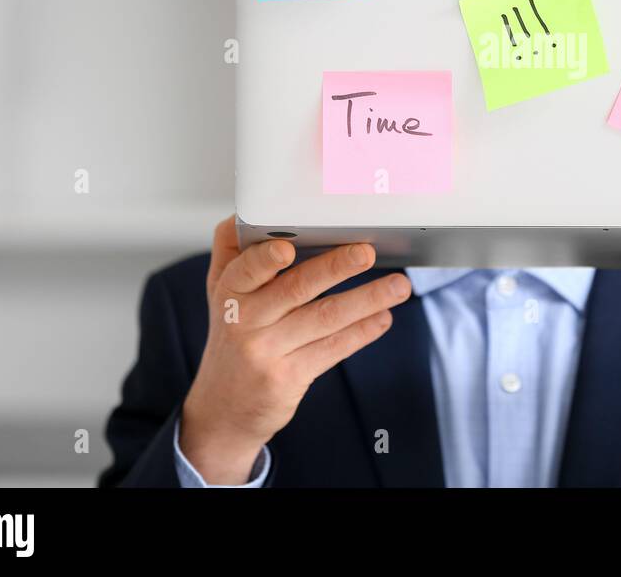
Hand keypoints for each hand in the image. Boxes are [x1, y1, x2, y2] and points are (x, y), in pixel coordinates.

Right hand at [180, 217, 410, 483]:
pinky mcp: (288, 378)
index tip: (288, 248)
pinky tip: (383, 318)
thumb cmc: (233, 337)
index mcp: (229, 292)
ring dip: (366, 300)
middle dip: (335, 268)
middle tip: (367, 252)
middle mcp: (244, 321)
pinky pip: (332, 349)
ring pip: (324, 319)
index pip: (246, 270)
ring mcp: (267, 352)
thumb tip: (244, 214)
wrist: (224, 406)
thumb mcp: (222, 295)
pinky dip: (362, 332)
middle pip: (295, 289)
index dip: (266, 260)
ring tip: (398, 286)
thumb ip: (234, 254)